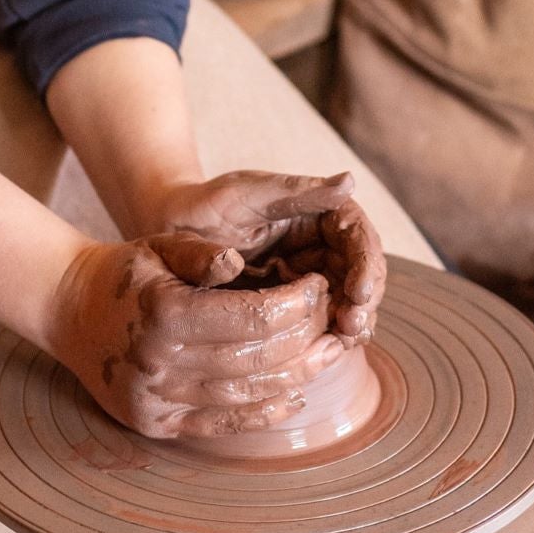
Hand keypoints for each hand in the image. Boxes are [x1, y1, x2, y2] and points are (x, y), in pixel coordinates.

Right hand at [46, 233, 342, 439]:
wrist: (70, 312)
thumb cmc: (126, 272)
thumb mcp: (160, 245)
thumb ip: (203, 252)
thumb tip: (240, 259)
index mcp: (165, 312)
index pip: (254, 317)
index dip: (297, 303)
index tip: (319, 286)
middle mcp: (160, 362)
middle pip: (257, 359)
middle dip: (306, 340)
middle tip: (332, 320)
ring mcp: (157, 400)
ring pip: (246, 397)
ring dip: (296, 378)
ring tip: (325, 356)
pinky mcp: (156, 425)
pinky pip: (222, 425)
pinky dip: (263, 412)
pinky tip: (293, 394)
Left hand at [144, 170, 386, 343]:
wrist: (167, 234)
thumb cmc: (203, 205)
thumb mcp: (247, 194)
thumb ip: (295, 192)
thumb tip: (349, 180)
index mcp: (314, 211)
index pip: (357, 234)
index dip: (367, 263)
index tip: (360, 292)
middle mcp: (316, 243)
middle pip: (360, 272)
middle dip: (363, 300)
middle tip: (352, 327)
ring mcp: (304, 275)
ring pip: (346, 301)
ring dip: (352, 322)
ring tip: (343, 342)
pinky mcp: (288, 304)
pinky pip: (319, 322)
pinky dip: (330, 337)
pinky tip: (328, 351)